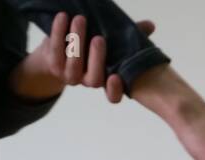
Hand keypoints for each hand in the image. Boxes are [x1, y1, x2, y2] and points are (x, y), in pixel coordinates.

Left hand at [16, 12, 155, 102]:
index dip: (114, 91)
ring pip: (73, 63)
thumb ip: (132, 35)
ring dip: (77, 40)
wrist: (56, 50)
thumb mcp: (113, 41)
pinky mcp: (53, 64)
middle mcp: (88, 82)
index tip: (117, 77)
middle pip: (94, 78)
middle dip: (96, 58)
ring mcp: (69, 75)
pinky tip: (63, 17)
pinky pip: (56, 48)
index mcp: (105, 81)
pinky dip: (59, 31)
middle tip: (99, 38)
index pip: (112, 97)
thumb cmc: (90, 45)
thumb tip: (150, 26)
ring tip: (80, 19)